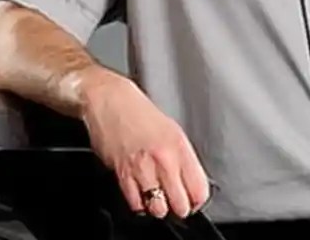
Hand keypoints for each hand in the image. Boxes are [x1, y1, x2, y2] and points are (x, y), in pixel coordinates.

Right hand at [79, 71, 210, 218]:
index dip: (196, 200)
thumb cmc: (139, 113)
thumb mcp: (172, 130)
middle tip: (176, 205)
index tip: (193, 201)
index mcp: (180, 147)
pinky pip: (135, 202)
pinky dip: (139, 205)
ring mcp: (143, 167)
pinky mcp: (122, 173)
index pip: (199, 187)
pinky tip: (141, 196)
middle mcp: (164, 158)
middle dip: (179, 208)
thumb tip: (190, 180)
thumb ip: (182, 156)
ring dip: (158, 208)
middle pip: (180, 203)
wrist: (111, 101)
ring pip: (158, 208)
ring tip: (157, 201)